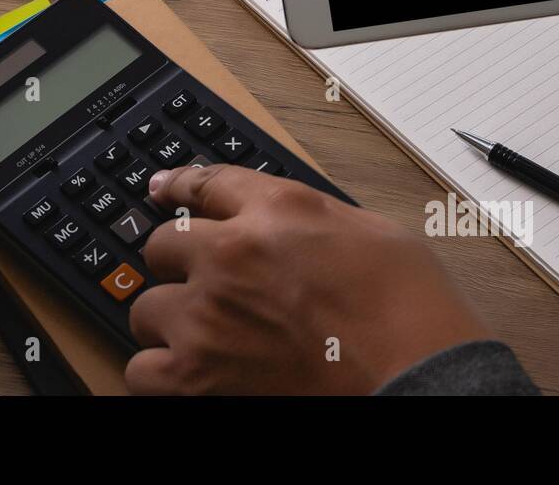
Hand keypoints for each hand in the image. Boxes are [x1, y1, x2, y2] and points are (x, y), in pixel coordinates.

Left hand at [124, 165, 491, 394]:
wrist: (417, 370)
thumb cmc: (409, 307)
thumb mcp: (366, 227)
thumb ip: (311, 216)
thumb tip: (285, 219)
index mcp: (275, 209)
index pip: (204, 183)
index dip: (177, 184)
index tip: (162, 188)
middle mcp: (230, 254)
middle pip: (162, 245)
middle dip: (180, 263)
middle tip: (205, 282)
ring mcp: (207, 317)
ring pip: (146, 308)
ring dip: (170, 320)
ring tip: (203, 334)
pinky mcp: (199, 375)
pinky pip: (141, 371)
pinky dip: (160, 373)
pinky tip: (187, 371)